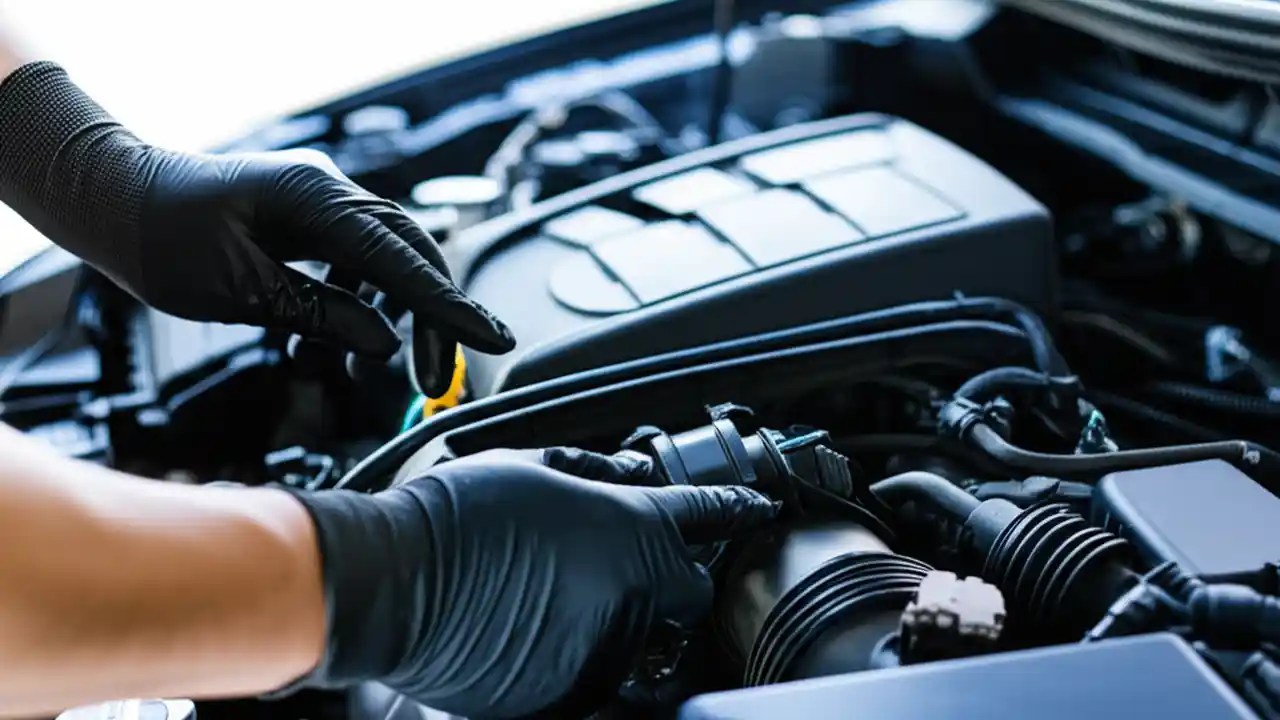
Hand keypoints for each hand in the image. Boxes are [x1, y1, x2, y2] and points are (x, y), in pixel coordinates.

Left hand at [137, 147, 513, 392]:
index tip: (491, 339)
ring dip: (398, 316)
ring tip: (381, 372)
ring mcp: (322, 204)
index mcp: (313, 199)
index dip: (448, 306)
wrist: (112, 201)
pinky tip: (341, 343)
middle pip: (410, 256)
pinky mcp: (312, 222)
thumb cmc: (159, 238)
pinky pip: (359, 263)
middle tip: (433, 381)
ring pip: (390, 261)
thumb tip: (384, 342)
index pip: (400, 258)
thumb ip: (317, 313)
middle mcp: (328, 193)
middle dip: (432, 320)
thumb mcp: (236, 290)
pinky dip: (364, 305)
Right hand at [290, 448, 778, 718]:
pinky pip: (603, 672)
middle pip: (692, 592)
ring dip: (624, 615)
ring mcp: (609, 649)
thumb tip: (634, 473)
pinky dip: (586, 649)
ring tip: (562, 594)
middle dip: (677, 577)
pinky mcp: (575, 693)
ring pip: (646, 636)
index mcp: (636, 530)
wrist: (399, 581)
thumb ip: (598, 472)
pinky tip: (540, 625)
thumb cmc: (460, 516)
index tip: (757, 505)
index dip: (738, 505)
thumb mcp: (534, 465)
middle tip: (633, 564)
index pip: (710, 513)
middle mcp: (638, 594)